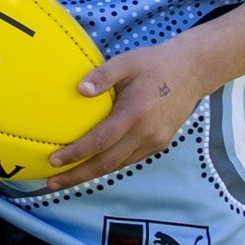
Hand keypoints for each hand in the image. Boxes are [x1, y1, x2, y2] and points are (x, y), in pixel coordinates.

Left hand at [39, 32, 212, 187]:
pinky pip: (130, 159)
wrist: (192, 72)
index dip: (76, 154)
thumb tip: (79, 90)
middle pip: (107, 162)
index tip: (54, 161)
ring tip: (67, 178)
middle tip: (52, 182)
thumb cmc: (154, 64)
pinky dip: (109, 165)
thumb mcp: (127, 62)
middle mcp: (146, 133)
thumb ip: (102, 75)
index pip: (100, 141)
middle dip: (78, 175)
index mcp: (135, 113)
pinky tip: (92, 165)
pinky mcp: (160, 144)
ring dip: (92, 174)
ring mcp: (155, 141)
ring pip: (118, 165)